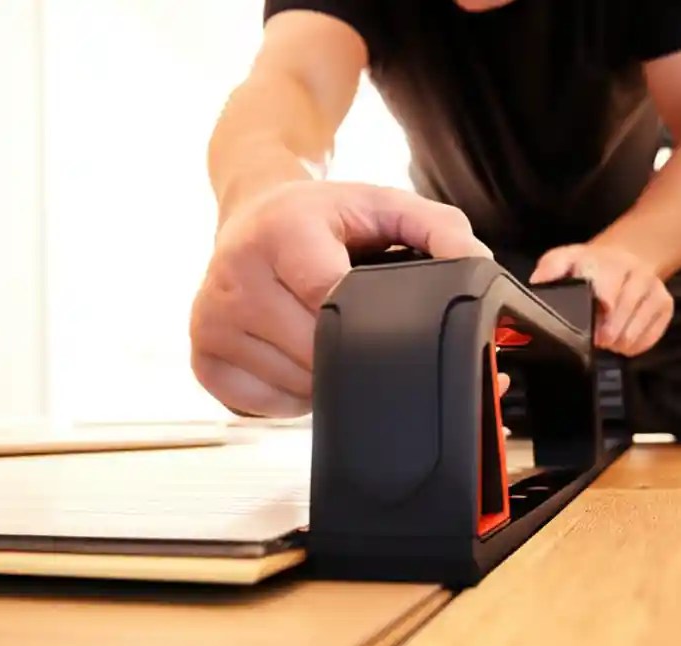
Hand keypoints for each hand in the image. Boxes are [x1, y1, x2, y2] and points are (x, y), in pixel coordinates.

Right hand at [190, 180, 492, 417]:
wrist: (252, 212)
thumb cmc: (321, 217)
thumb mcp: (385, 205)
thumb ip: (442, 230)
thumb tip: (478, 269)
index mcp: (281, 231)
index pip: (331, 303)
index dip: (369, 327)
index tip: (387, 325)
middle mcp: (236, 274)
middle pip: (316, 353)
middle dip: (354, 356)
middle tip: (363, 332)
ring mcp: (211, 320)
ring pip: (296, 386)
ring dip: (325, 378)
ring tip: (324, 335)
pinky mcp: (203, 358)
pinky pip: (266, 406)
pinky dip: (293, 394)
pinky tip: (294, 354)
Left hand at [529, 240, 674, 356]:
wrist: (626, 259)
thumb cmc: (589, 268)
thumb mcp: (564, 260)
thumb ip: (550, 269)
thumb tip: (537, 283)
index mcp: (603, 260)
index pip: (603, 281)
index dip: (600, 300)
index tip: (595, 317)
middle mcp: (632, 271)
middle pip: (622, 309)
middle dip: (606, 330)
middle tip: (596, 340)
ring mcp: (653, 287)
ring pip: (636, 327)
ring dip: (619, 341)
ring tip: (608, 341)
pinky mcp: (666, 304)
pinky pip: (651, 335)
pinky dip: (635, 345)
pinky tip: (623, 341)